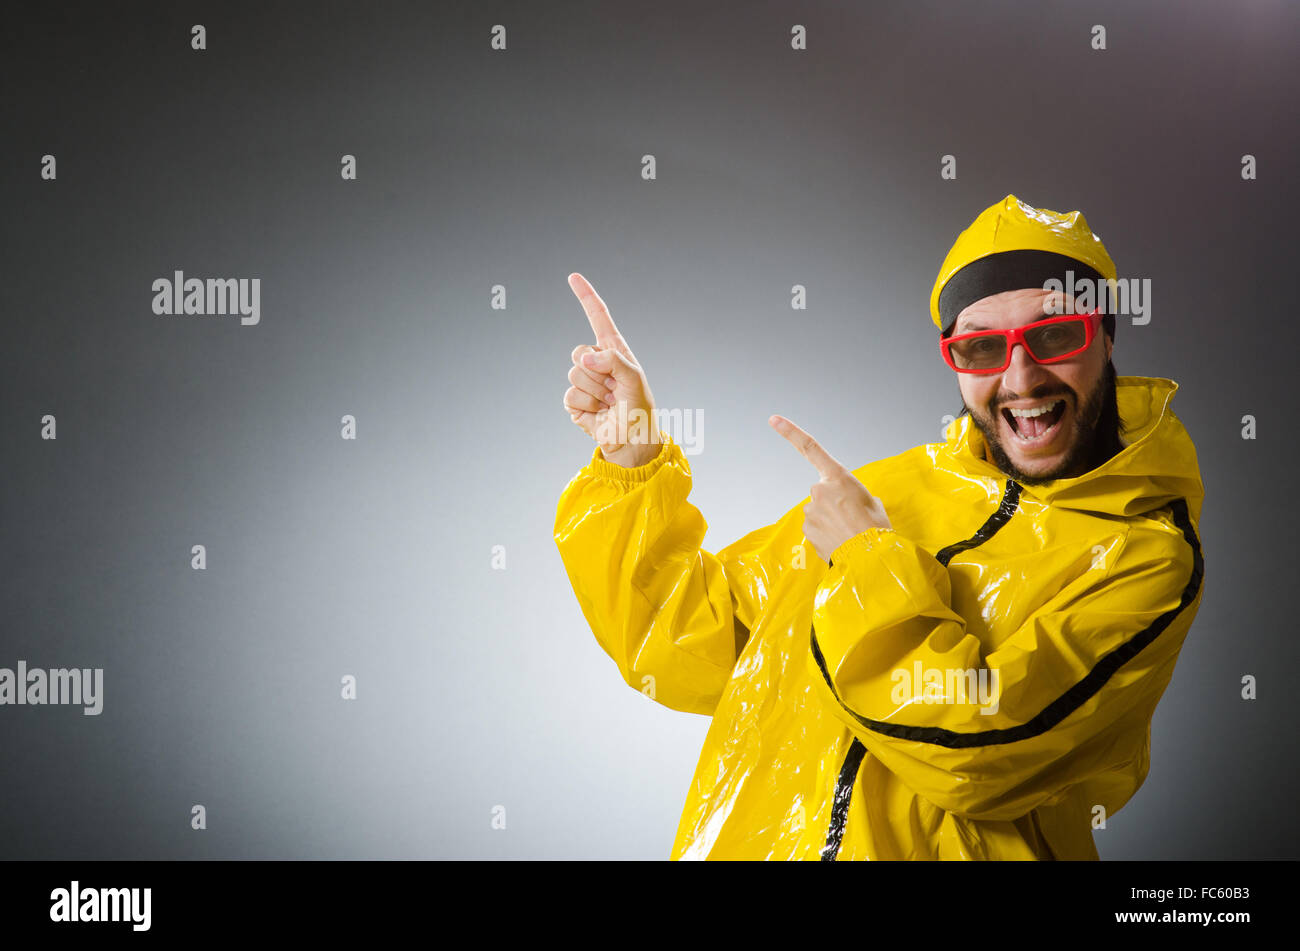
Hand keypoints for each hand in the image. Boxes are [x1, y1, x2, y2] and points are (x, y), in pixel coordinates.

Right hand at [563, 273, 659, 467]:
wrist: (632, 443)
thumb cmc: (640, 411)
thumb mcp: (635, 380)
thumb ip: (614, 362)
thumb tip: (585, 358)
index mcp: (615, 352)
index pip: (598, 318)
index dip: (586, 297)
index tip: (573, 277)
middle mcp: (598, 364)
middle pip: (579, 352)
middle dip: (596, 372)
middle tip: (614, 390)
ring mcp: (585, 383)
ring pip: (574, 375)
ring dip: (595, 393)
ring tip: (609, 404)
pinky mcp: (575, 402)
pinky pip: (570, 396)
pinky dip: (585, 406)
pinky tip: (598, 414)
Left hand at [770, 414, 890, 562]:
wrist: (870, 556)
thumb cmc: (875, 528)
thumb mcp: (871, 501)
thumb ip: (852, 494)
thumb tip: (846, 504)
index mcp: (838, 476)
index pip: (810, 448)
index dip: (790, 432)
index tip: (773, 419)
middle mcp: (819, 490)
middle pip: (822, 493)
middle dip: (833, 504)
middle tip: (852, 518)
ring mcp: (810, 511)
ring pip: (818, 513)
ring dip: (831, 521)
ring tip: (849, 531)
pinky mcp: (806, 530)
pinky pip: (816, 529)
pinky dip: (826, 534)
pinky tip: (840, 540)